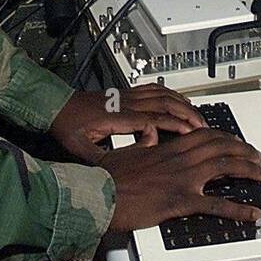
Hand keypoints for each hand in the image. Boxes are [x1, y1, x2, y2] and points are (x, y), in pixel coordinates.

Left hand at [48, 85, 205, 162]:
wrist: (57, 105)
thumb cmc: (68, 126)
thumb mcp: (79, 149)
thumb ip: (99, 161)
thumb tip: (117, 172)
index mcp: (116, 117)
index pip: (153, 118)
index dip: (174, 125)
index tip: (191, 133)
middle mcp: (125, 102)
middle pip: (164, 103)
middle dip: (186, 114)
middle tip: (203, 126)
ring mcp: (126, 95)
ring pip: (161, 94)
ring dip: (182, 103)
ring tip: (197, 115)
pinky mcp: (125, 93)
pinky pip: (153, 89)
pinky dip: (170, 93)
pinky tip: (179, 100)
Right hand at [100, 129, 260, 231]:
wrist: (100, 193)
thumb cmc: (109, 177)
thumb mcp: (127, 151)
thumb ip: (143, 142)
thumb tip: (149, 133)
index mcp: (168, 148)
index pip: (205, 135)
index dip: (225, 137)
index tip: (235, 141)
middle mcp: (180, 160)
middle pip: (222, 147)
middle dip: (244, 150)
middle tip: (257, 157)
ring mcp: (183, 179)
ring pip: (225, 167)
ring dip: (248, 170)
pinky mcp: (182, 201)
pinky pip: (217, 204)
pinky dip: (238, 209)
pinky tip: (252, 213)